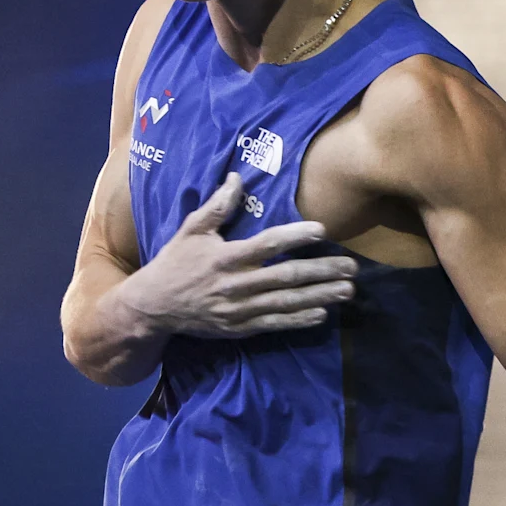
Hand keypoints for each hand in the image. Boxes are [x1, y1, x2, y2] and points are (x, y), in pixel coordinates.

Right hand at [120, 172, 358, 337]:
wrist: (153, 306)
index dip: (295, 237)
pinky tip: (322, 313)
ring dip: (319, 297)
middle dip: (321, 271)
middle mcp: (235, 284)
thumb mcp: (191, 230)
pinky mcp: (239, 328)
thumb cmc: (175, 262)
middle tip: (352, 267)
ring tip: (347, 291)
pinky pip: (274, 324)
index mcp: (225, 257)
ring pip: (285, 303)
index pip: (266, 245)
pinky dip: (298, 320)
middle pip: (285, 277)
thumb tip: (237, 178)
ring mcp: (238, 310)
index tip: (323, 230)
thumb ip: (216, 206)